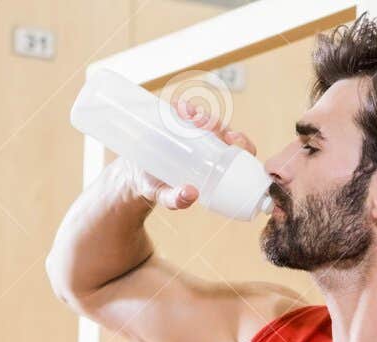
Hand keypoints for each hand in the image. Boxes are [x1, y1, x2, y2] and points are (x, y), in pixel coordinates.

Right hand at [120, 99, 258, 211]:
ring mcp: (191, 133)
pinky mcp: (175, 122)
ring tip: (190, 116)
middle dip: (219, 125)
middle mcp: (207, 146)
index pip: (239, 152)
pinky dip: (185, 107)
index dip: (242, 143)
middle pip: (223, 131)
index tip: (233, 140)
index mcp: (214, 165)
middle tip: (206, 126)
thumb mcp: (165, 196)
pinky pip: (185, 110)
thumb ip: (176, 200)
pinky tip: (181, 108)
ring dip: (202, 114)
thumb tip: (190, 195)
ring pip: (206, 119)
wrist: (134, 174)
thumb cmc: (156, 186)